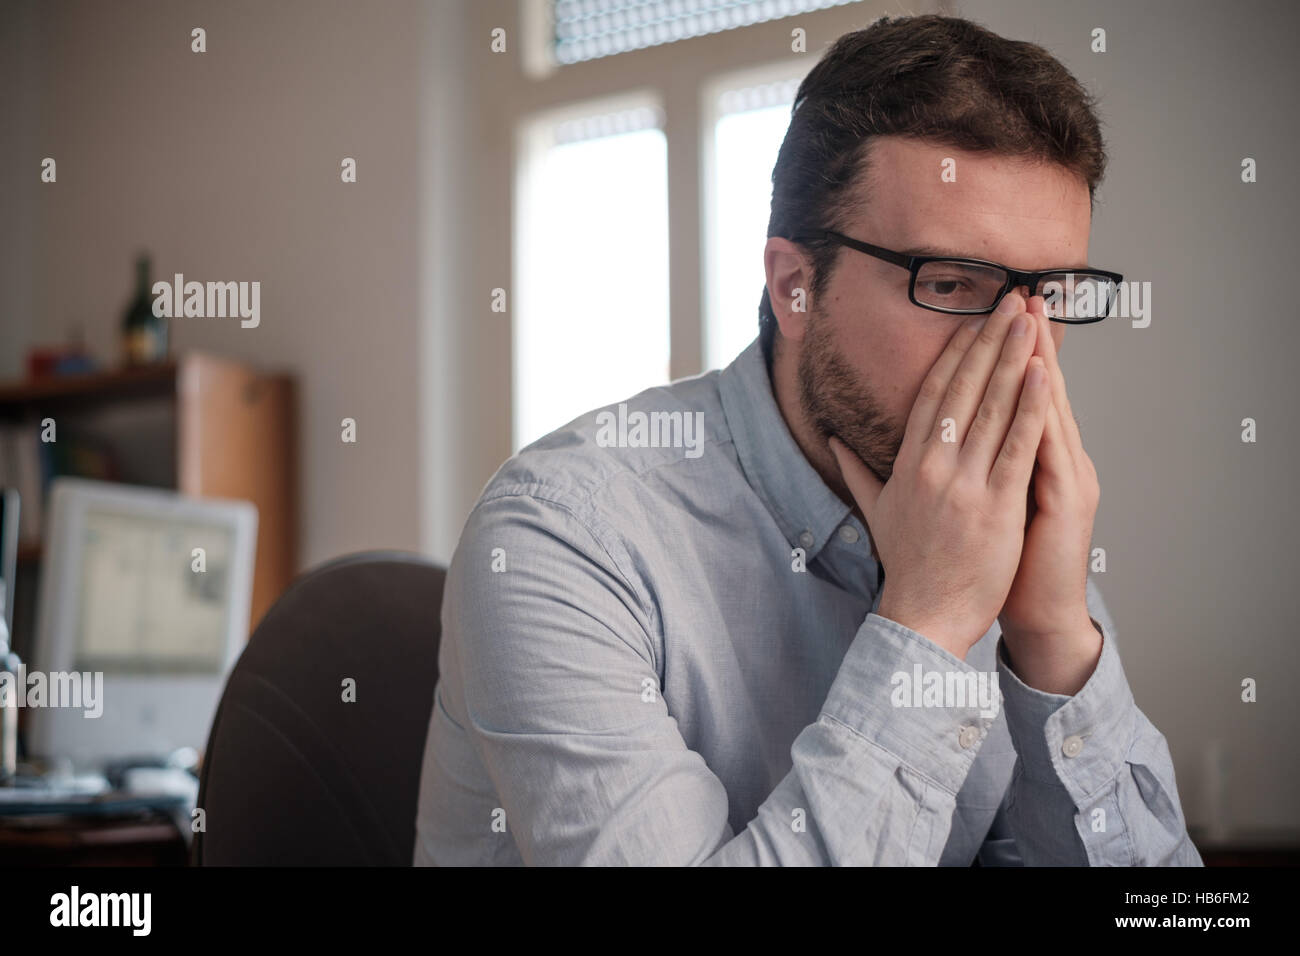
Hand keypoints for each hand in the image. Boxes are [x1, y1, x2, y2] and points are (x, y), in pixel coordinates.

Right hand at [829, 293, 1049, 659]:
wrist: (923, 616)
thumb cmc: (907, 568)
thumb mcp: (878, 513)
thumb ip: (859, 471)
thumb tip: (833, 440)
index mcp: (909, 465)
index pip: (933, 396)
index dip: (955, 355)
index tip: (973, 323)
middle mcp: (933, 467)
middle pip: (963, 390)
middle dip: (989, 342)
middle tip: (1010, 302)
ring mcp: (964, 484)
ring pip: (992, 408)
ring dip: (1013, 359)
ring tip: (1031, 321)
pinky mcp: (995, 505)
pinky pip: (1015, 445)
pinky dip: (1030, 407)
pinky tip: (1043, 373)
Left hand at [997, 296, 1101, 693]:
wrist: (1040, 613)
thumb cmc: (1004, 564)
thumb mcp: (980, 508)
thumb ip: (959, 470)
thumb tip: (923, 443)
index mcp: (1028, 460)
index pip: (1013, 397)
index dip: (1003, 356)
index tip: (990, 314)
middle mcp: (1054, 460)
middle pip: (1035, 391)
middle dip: (1024, 343)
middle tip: (1019, 293)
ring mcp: (1065, 477)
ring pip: (1048, 409)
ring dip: (1038, 360)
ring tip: (1031, 318)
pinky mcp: (1066, 500)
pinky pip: (1052, 448)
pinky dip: (1044, 411)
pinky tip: (1039, 379)